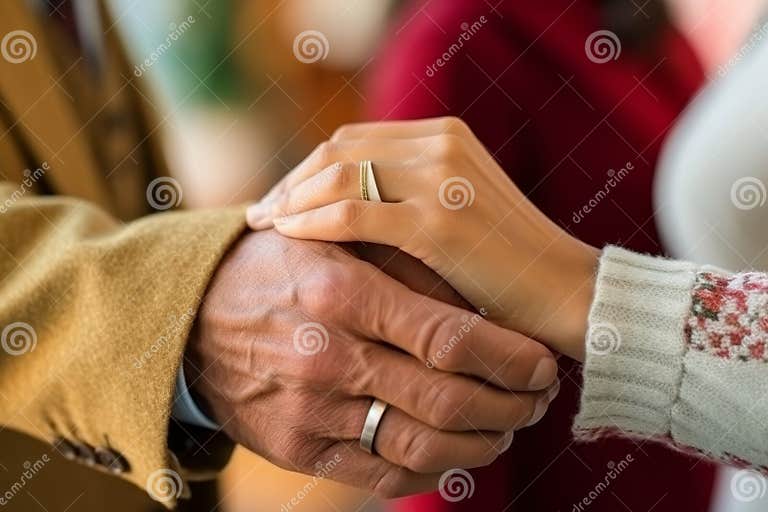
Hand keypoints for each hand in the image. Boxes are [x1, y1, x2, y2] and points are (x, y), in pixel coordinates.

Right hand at [184, 230, 557, 497]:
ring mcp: (311, 410)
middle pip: (447, 399)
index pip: (449, 336)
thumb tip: (489, 305)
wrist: (194, 318)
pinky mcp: (298, 449)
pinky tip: (459, 449)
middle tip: (539, 395)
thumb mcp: (335, 242)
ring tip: (508, 425)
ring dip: (483, 442)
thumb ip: (409, 266)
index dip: (510, 355)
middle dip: (512, 404)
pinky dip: (436, 469)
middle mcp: (327, 357)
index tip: (543, 359)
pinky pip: (384, 475)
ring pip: (423, 447)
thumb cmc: (279, 270)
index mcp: (341, 293)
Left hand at [245, 117, 599, 360]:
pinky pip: (353, 212)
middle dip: (292, 182)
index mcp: (445, 136)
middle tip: (261, 212)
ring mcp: (441, 179)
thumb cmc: (507, 264)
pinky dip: (313, 221)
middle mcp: (441, 145)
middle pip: (338, 151)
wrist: (567, 293)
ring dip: (292, 200)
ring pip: (338, 175)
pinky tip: (288, 236)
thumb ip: (408, 195)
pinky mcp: (438, 221)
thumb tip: (339, 206)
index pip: (353, 140)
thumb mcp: (458, 210)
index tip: (281, 197)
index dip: (308, 168)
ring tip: (265, 225)